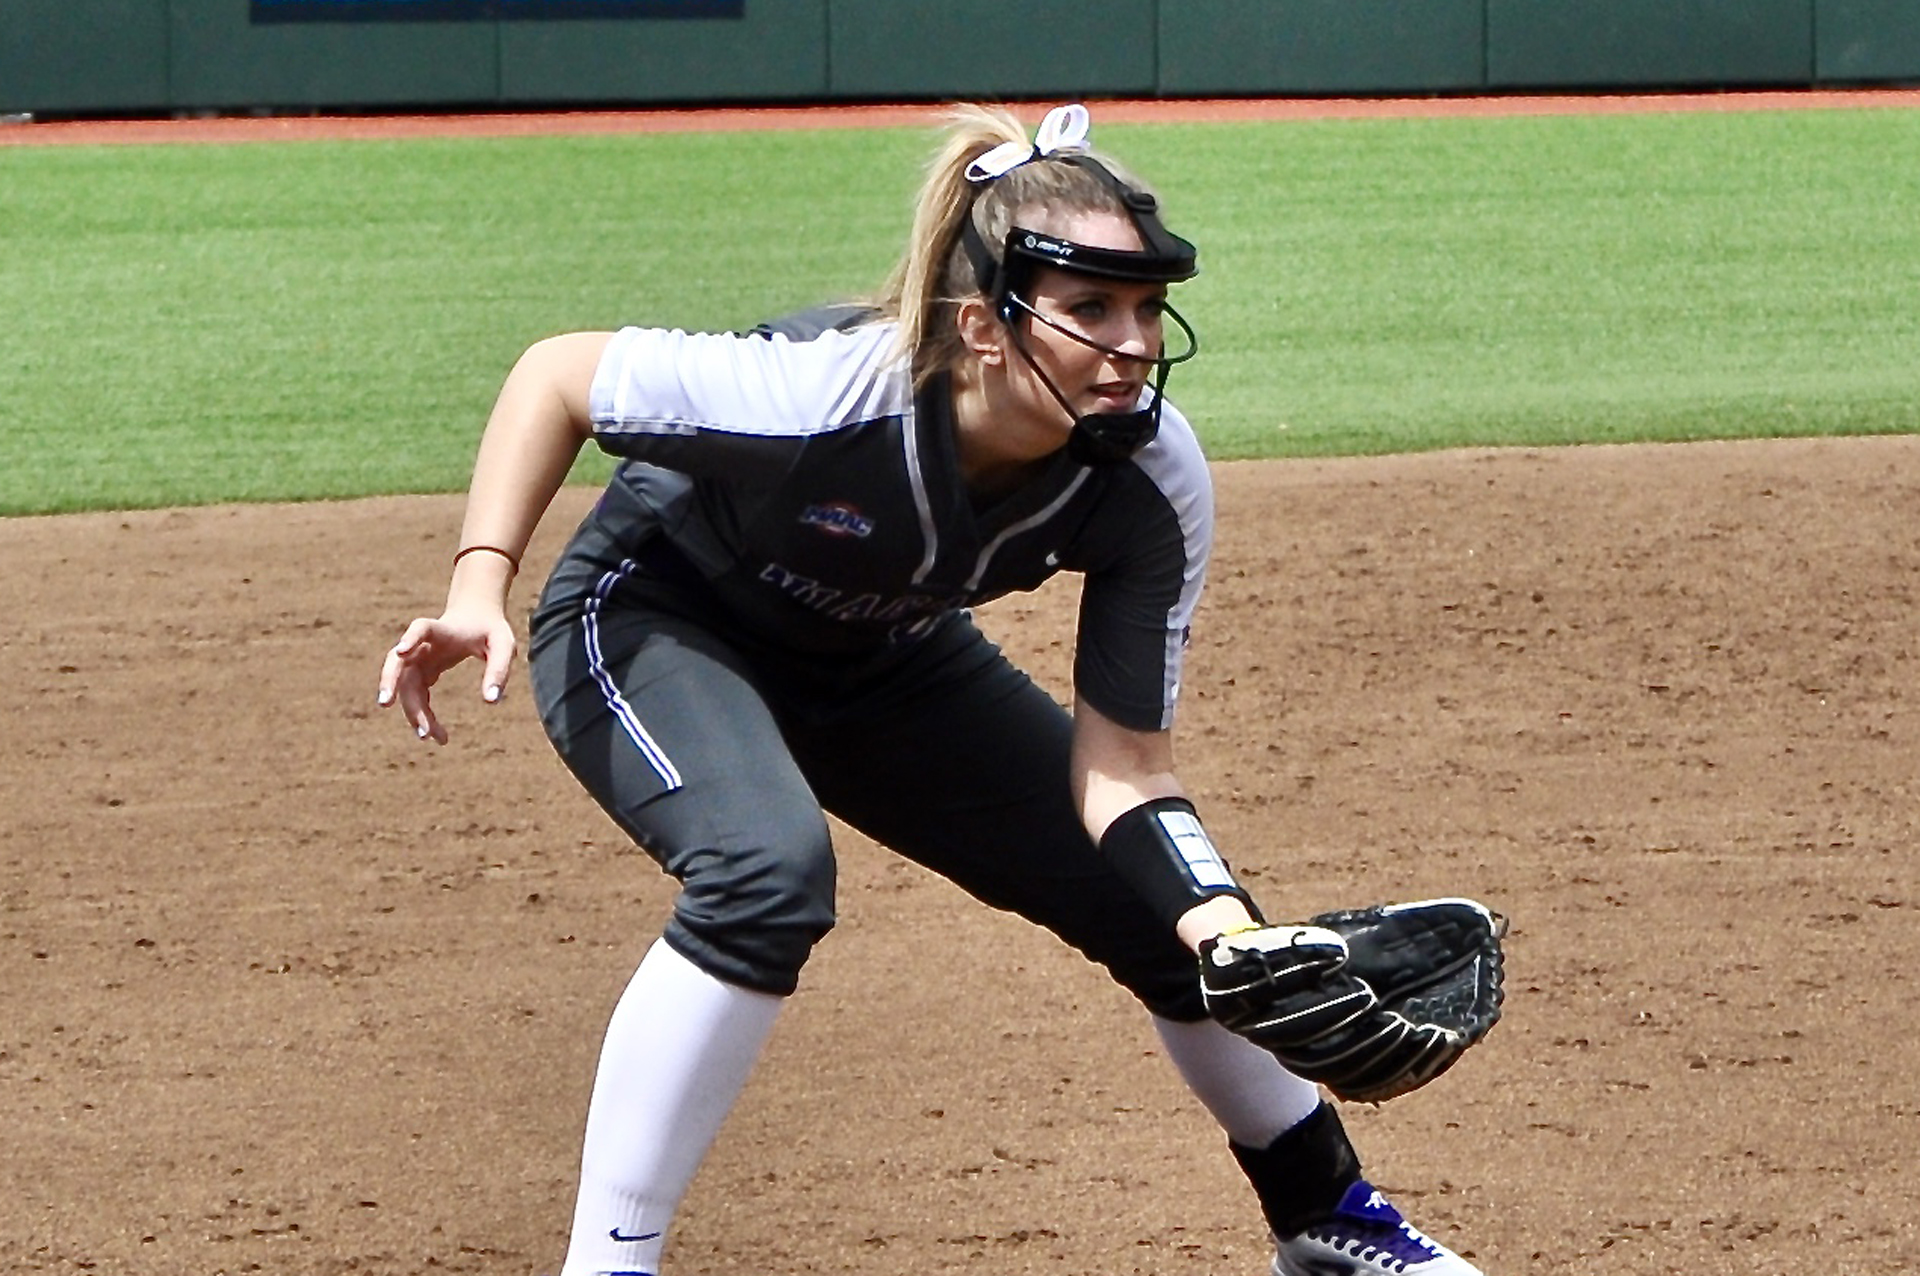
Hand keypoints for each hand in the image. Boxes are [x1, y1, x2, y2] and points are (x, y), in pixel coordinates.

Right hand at [376, 604, 517, 743]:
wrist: (476, 617)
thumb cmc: (491, 630)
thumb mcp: (504, 645)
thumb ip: (499, 670)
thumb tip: (491, 701)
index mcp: (441, 630)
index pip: (420, 629)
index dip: (410, 638)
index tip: (400, 651)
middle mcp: (422, 645)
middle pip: (399, 663)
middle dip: (391, 683)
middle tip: (387, 704)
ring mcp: (418, 660)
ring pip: (405, 687)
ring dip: (412, 711)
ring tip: (429, 737)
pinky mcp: (421, 674)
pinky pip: (416, 697)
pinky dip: (423, 716)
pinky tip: (437, 736)